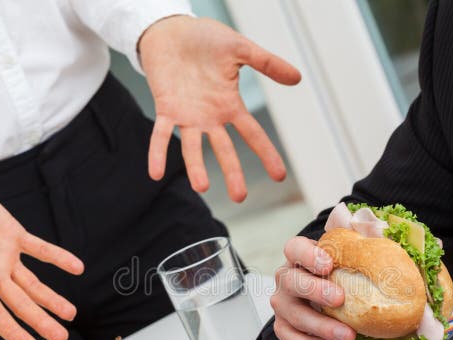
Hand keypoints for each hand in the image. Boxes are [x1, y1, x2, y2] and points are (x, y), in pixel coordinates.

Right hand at [0, 163, 83, 339]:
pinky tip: (77, 268)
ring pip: (34, 283)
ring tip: (71, 314)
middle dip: (42, 321)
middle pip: (22, 304)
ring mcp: (5, 255)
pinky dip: (59, 258)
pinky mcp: (13, 234)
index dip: (14, 332)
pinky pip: (41, 248)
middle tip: (61, 338)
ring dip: (53, 298)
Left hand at [140, 16, 301, 201]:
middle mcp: (210, 117)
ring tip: (201, 187)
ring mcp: (188, 116)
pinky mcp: (166, 109)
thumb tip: (297, 78)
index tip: (279, 176)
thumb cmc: (206, 39)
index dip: (266, 154)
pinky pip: (161, 135)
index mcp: (230, 105)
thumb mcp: (241, 49)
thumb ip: (268, 63)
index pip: (253, 134)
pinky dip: (158, 153)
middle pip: (224, 150)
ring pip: (193, 148)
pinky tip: (155, 173)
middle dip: (232, 172)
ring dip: (196, 168)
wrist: (172, 30)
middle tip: (240, 196)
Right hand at [270, 236, 356, 339]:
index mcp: (299, 256)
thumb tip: (390, 238)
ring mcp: (282, 305)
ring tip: (348, 336)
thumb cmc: (341, 274)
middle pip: (291, 282)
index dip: (308, 255)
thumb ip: (363, 247)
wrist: (330, 298)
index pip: (294, 248)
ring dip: (320, 327)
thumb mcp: (351, 256)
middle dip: (315, 291)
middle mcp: (286, 279)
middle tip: (340, 300)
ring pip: (292, 316)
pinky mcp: (284, 328)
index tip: (328, 264)